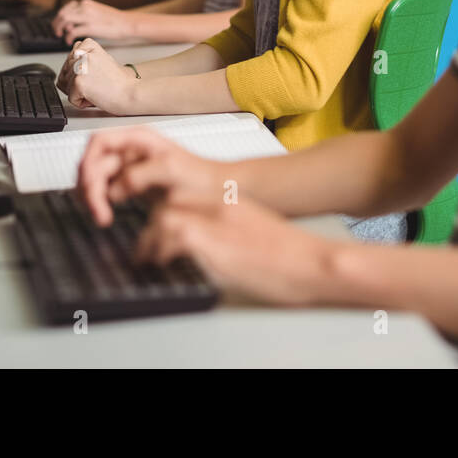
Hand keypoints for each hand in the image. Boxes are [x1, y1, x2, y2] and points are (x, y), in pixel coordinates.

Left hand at [53, 0, 133, 43]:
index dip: (60, 16)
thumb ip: (85, 15)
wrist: (127, 23)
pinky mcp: (89, 27)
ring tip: (60, 35)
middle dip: (56, 23)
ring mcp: (86, 16)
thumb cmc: (115, 20)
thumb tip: (73, 24)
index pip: (66, 7)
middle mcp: (84, 7)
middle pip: (62, 13)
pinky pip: (72, 31)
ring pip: (64, 19)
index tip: (60, 23)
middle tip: (56, 31)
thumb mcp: (97, 12)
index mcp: (86, 3)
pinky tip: (68, 41)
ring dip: (59, 28)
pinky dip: (68, 37)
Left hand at [57, 38, 136, 112]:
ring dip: (79, 93)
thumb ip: (82, 59)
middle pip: (64, 74)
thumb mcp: (100, 59)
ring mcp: (79, 67)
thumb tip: (64, 70)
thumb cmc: (119, 81)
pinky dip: (82, 102)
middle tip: (98, 83)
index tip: (96, 74)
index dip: (80, 73)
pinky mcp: (78, 82)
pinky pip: (71, 98)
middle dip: (78, 83)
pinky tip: (96, 96)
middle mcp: (82, 53)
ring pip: (65, 86)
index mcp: (87, 44)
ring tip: (97, 88)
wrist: (131, 92)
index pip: (68, 62)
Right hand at [76, 126, 222, 224]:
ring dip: (91, 197)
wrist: (219, 189)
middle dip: (89, 187)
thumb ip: (139, 175)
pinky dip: (100, 202)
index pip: (98, 142)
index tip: (90, 185)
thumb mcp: (171, 170)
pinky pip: (105, 190)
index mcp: (138, 139)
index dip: (88, 162)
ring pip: (96, 178)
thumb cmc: (203, 175)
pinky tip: (106, 215)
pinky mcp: (132, 184)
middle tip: (96, 211)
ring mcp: (130, 166)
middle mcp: (131, 150)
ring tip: (101, 217)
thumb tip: (115, 188)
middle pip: (93, 162)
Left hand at [136, 194, 334, 307]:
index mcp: (233, 202)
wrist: (313, 262)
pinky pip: (171, 236)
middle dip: (151, 226)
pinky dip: (158, 250)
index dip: (165, 212)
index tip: (155, 230)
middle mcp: (222, 206)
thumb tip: (210, 250)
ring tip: (146, 258)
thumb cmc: (292, 258)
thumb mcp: (257, 235)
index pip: (186, 194)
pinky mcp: (215, 240)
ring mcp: (218, 221)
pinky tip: (159, 262)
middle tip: (144, 247)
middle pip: (170, 202)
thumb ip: (230, 234)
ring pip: (164, 216)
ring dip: (150, 240)